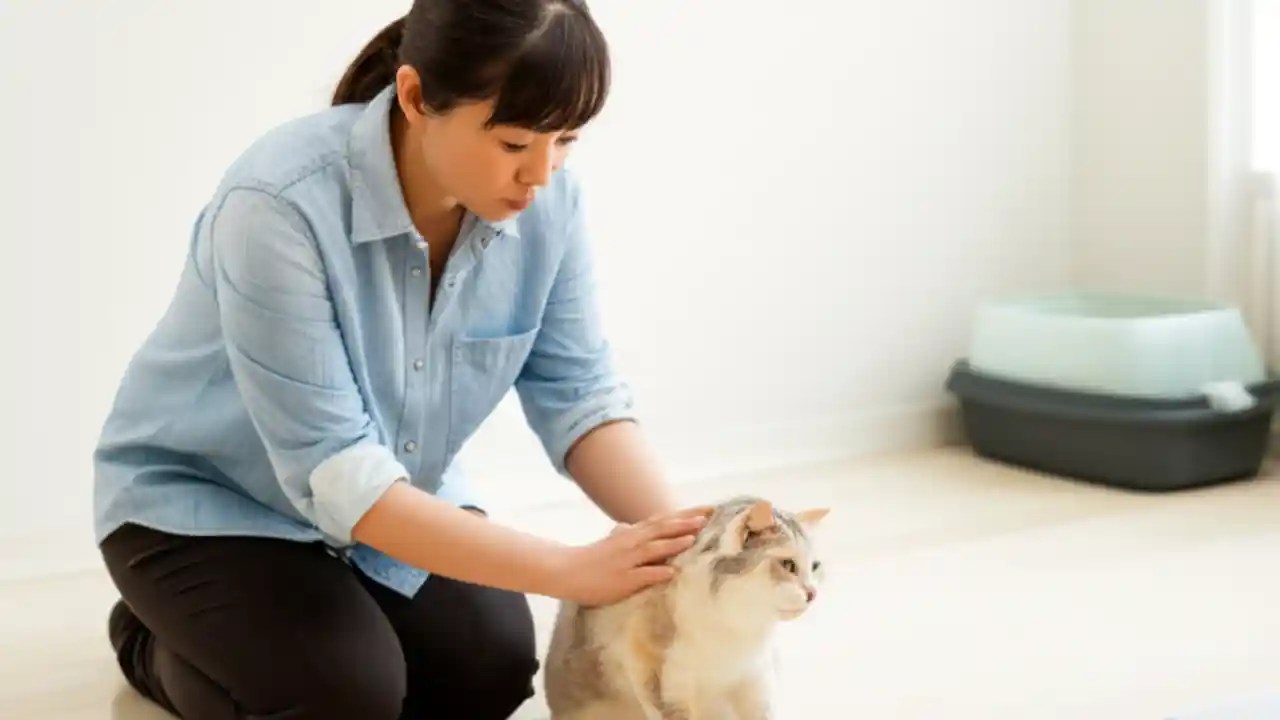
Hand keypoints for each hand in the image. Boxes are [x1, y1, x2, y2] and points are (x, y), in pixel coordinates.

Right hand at [551, 505, 712, 605]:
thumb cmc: (592, 558)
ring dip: (673, 543)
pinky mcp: (621, 580)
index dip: (685, 514)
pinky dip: (656, 572)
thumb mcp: (611, 541)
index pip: (663, 520)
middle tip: (708, 516)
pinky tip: (671, 572)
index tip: (708, 509)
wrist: (567, 570)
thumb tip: (629, 526)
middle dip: (686, 522)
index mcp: (632, 534)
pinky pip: (641, 576)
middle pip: (663, 529)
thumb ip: (624, 533)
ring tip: (693, 537)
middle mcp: (632, 543)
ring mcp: (627, 561)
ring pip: (653, 549)